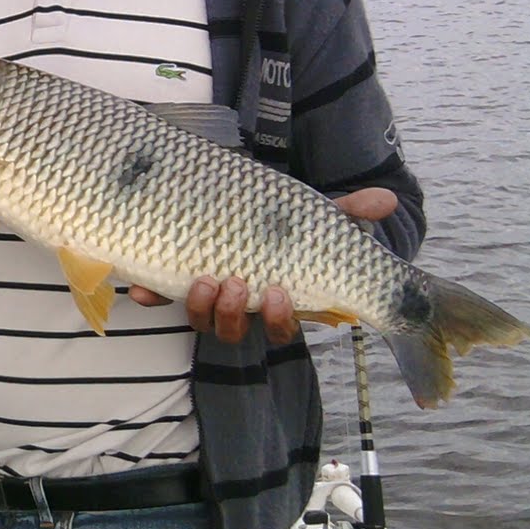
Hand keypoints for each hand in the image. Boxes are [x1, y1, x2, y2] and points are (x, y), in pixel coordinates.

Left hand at [127, 187, 400, 344]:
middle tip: (233, 283)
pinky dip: (150, 293)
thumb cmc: (284, 225)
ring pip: (201, 320)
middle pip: (233, 330)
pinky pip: (160, 298)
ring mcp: (205, 297)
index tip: (278, 292)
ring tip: (204, 279)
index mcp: (274, 298)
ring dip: (200, 305)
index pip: (280, 326)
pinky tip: (140, 286)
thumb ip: (348, 212)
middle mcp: (239, 305)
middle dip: (232, 313)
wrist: (236, 209)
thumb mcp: (314, 217)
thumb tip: (389, 199)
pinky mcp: (174, 282)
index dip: (278, 318)